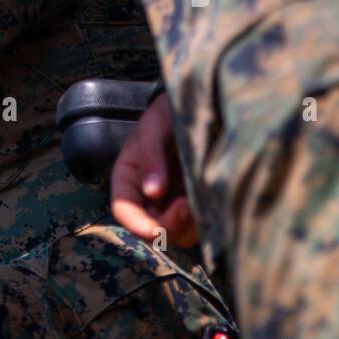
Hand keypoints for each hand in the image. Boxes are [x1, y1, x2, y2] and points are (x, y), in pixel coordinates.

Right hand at [110, 92, 198, 248]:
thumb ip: (151, 155)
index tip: (156, 228)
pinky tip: (214, 201)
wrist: (197, 105)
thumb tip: (153, 191)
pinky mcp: (197, 204)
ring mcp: (173, 202)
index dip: (137, 225)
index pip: (124, 210)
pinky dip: (205, 221)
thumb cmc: (168, 112)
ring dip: (189, 226)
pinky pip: (198, 225)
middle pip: (151, 228)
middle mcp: (148, 195)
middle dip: (168, 225)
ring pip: (177, 233)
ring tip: (204, 199)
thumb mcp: (154, 126)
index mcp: (128, 176)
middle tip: (188, 205)